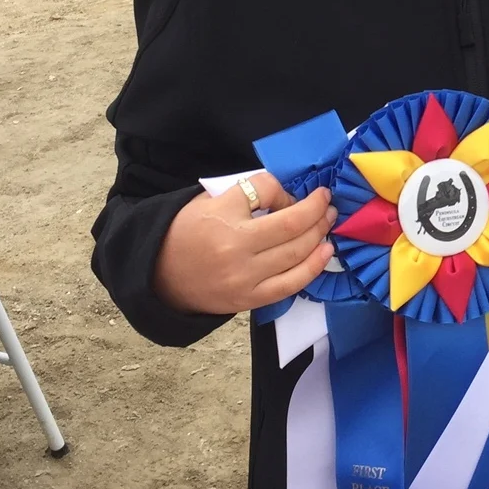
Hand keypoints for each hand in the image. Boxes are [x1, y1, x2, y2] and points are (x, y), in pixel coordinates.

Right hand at [155, 172, 335, 313]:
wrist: (160, 275)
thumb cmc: (187, 232)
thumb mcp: (209, 199)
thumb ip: (248, 195)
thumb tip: (289, 199)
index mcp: (223, 215)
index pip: (266, 190)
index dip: (286, 190)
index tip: (294, 193)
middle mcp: (236, 247)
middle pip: (291, 225)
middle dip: (316, 211)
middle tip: (327, 203)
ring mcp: (244, 277)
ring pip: (296, 254)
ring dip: (320, 234)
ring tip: (328, 222)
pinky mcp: (250, 299)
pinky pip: (291, 284)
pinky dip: (313, 267)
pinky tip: (325, 252)